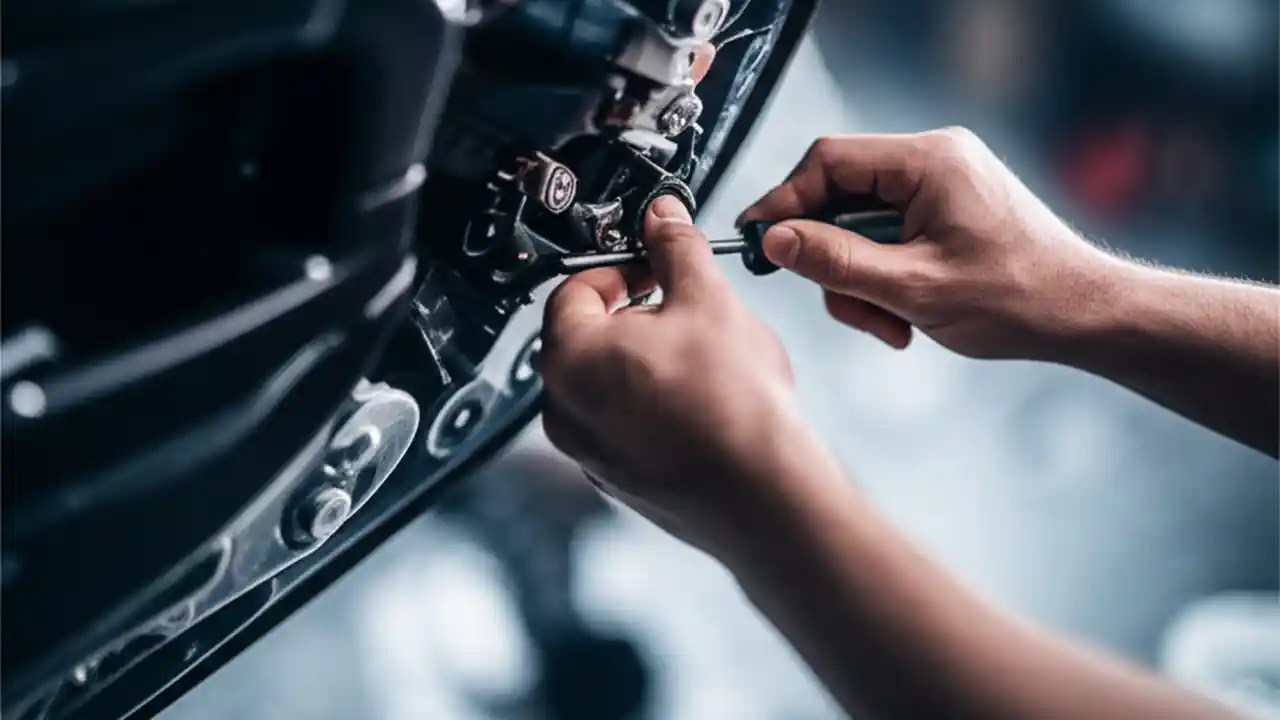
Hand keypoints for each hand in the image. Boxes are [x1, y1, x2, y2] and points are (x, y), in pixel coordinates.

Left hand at [539, 196, 809, 553]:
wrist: (766, 497)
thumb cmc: (733, 406)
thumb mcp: (708, 299)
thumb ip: (676, 249)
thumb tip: (662, 219)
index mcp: (570, 358)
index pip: (575, 287)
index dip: (621, 267)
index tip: (657, 266)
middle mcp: (564, 411)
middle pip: (587, 337)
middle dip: (633, 314)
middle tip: (684, 310)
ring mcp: (589, 453)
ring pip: (607, 385)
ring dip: (646, 362)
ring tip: (702, 360)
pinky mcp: (619, 481)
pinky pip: (625, 426)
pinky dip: (653, 407)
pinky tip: (703, 405)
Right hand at [739, 127, 1121, 359]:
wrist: (1084, 316)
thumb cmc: (1018, 298)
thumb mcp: (912, 288)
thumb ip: (837, 262)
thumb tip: (775, 240)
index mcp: (929, 161)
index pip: (829, 161)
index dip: (785, 201)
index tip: (758, 242)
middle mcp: (934, 161)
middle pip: (841, 197)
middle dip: (834, 259)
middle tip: (844, 304)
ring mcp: (941, 185)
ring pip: (860, 225)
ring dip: (860, 281)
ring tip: (890, 324)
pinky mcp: (945, 211)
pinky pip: (887, 237)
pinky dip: (883, 280)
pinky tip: (905, 316)